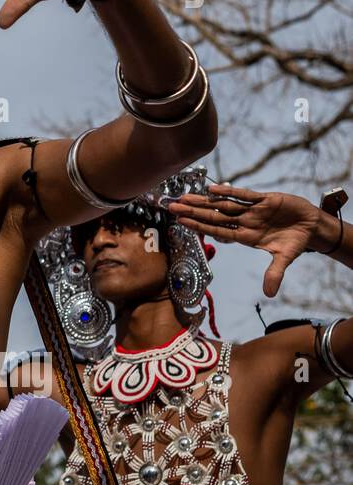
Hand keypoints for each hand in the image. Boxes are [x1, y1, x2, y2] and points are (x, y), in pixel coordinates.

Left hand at [167, 184, 321, 296]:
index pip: (218, 232)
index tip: (181, 223)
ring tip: (184, 197)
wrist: (311, 225)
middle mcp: (245, 222)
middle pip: (214, 217)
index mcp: (246, 236)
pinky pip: (244, 194)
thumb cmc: (295, 242)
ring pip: (224, 204)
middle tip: (172, 207)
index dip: (200, 227)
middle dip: (193, 212)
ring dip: (204, 200)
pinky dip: (230, 191)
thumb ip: (275, 273)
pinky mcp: (265, 199)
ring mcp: (252, 210)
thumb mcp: (285, 258)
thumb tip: (269, 294)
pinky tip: (212, 189)